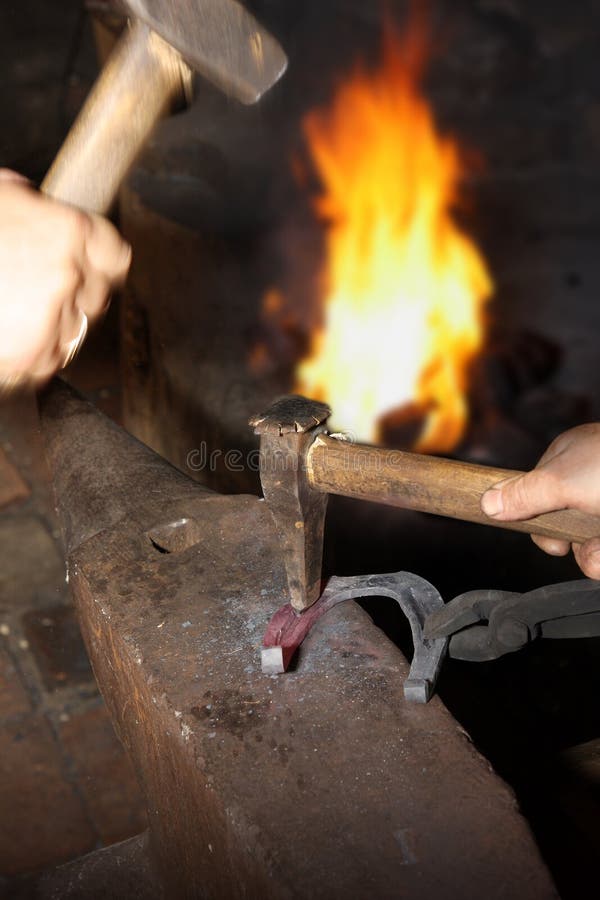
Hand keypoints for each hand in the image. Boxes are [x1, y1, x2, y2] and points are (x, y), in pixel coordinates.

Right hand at [0, 169, 130, 386]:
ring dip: (51, 326)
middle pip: (97, 295)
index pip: (114, 255)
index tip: (91, 270)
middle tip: (37, 293)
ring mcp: (55, 313)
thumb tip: (41, 205)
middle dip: (75, 296)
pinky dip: (34, 353)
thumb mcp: (2, 200)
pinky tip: (8, 333)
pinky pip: (51, 358)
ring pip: (74, 329)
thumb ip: (32, 206)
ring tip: (12, 311)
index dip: (100, 264)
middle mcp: (70, 271)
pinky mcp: (35, 350)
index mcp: (68, 229)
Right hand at [481, 423, 599, 577]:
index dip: (542, 527)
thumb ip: (523, 494)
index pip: (536, 497)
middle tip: (594, 543)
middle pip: (568, 526)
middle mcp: (592, 478)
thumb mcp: (563, 481)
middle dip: (582, 547)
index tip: (555, 545)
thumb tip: (485, 503)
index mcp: (569, 457)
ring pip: (595, 543)